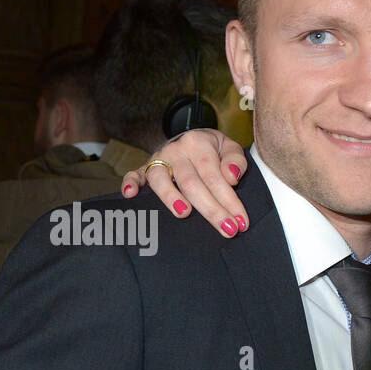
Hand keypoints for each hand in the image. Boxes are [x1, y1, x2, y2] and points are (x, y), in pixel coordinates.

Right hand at [120, 129, 249, 236]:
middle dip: (211, 209)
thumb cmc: (214, 150)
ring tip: (185, 215)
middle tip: (227, 229)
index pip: (215, 177)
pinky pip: (134, 174)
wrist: (192, 140)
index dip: (229, 201)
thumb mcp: (230, 148)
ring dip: (171, 198)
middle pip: (191, 183)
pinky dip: (130, 183)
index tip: (241, 222)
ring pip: (161, 180)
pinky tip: (130, 196)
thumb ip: (235, 161)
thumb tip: (232, 178)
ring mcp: (158, 159)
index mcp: (198, 143)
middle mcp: (176, 150)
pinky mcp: (145, 168)